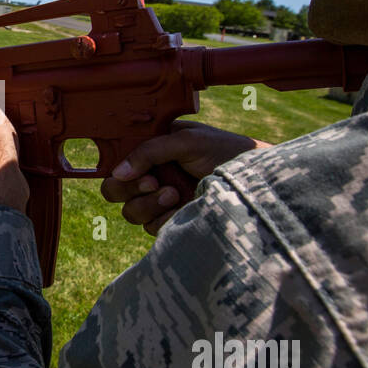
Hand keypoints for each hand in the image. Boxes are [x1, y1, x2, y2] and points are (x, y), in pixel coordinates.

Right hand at [100, 121, 270, 235]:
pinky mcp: (172, 221)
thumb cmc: (225, 150)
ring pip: (131, 212)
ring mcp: (160, 200)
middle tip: (153, 183)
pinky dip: (164, 218)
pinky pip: (151, 227)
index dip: (119, 170)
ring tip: (175, 194)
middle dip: (129, 190)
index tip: (142, 171)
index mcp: (151, 151)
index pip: (117, 163)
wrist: (254, 181)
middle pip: (114, 191)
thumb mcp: (187, 140)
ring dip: (149, 204)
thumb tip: (118, 172)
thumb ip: (150, 151)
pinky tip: (184, 207)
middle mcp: (152, 175)